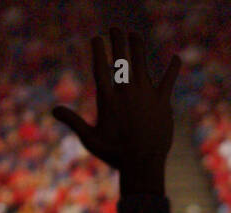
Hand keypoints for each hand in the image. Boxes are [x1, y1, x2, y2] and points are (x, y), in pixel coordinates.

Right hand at [53, 29, 180, 193]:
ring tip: (134, 35)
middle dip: (118, 38)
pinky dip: (172, 68)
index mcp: (108, 98)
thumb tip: (53, 110)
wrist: (142, 164)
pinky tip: (176, 58)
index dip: (98, 48)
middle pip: (121, 56)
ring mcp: (145, 94)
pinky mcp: (162, 101)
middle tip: (116, 29)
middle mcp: (126, 91)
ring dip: (137, 44)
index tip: (97, 38)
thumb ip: (72, 121)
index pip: (100, 65)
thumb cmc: (114, 154)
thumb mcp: (89, 138)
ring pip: (142, 61)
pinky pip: (168, 80)